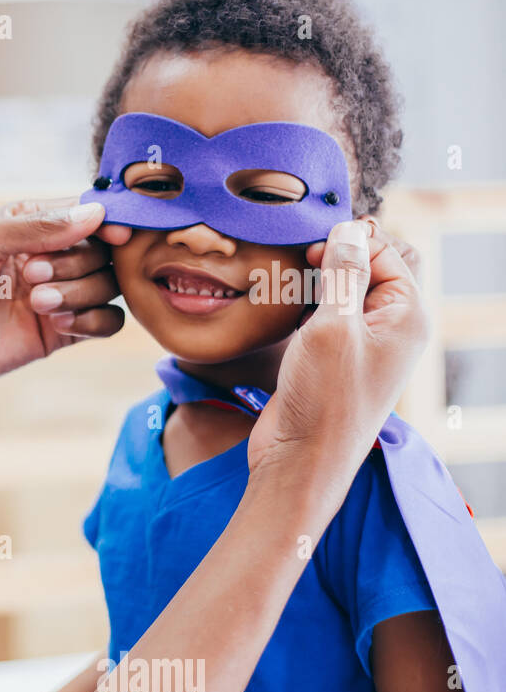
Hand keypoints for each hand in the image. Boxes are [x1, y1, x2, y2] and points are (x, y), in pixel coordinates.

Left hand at [0, 198, 130, 397]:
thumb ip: (36, 227)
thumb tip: (96, 212)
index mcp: (27, 226)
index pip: (85, 214)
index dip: (106, 221)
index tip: (115, 232)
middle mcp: (47, 258)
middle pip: (101, 251)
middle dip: (77, 261)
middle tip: (32, 275)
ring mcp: (55, 297)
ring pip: (106, 286)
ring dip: (80, 291)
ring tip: (38, 302)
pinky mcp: (57, 334)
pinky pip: (105, 324)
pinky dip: (94, 320)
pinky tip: (61, 323)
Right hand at [248, 219, 428, 498]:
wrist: (301, 462)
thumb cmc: (324, 399)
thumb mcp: (333, 326)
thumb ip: (342, 273)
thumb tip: (348, 228)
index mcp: (406, 317)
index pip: (387, 253)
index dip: (350, 242)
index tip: (311, 247)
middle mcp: (391, 329)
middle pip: (368, 269)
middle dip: (334, 258)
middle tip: (297, 261)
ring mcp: (362, 346)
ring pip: (343, 292)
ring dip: (316, 282)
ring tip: (287, 283)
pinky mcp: (334, 360)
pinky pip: (326, 317)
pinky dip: (306, 305)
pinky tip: (284, 308)